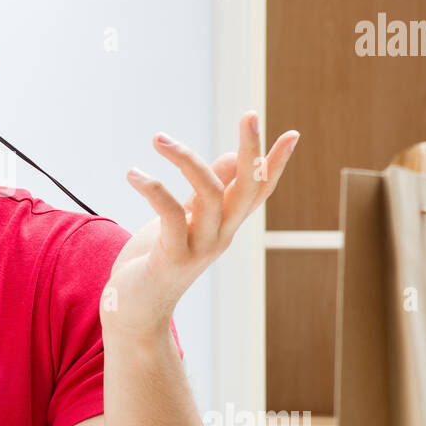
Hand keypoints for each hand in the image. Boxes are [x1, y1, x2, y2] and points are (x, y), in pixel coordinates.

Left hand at [100, 111, 297, 337]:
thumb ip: (207, 192)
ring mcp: (200, 248)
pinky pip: (170, 213)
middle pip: (247, 189)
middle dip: (252, 150)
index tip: (292, 134)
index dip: (275, 164)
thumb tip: (232, 156)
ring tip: (157, 138)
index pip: (258, 191)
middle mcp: (220, 236)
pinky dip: (153, 188)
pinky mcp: (173, 257)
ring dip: (184, 159)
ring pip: (209, 194)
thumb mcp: (186, 221)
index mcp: (225, 226)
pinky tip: (133, 174)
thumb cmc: (156, 262)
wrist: (134, 311)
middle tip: (250, 114)